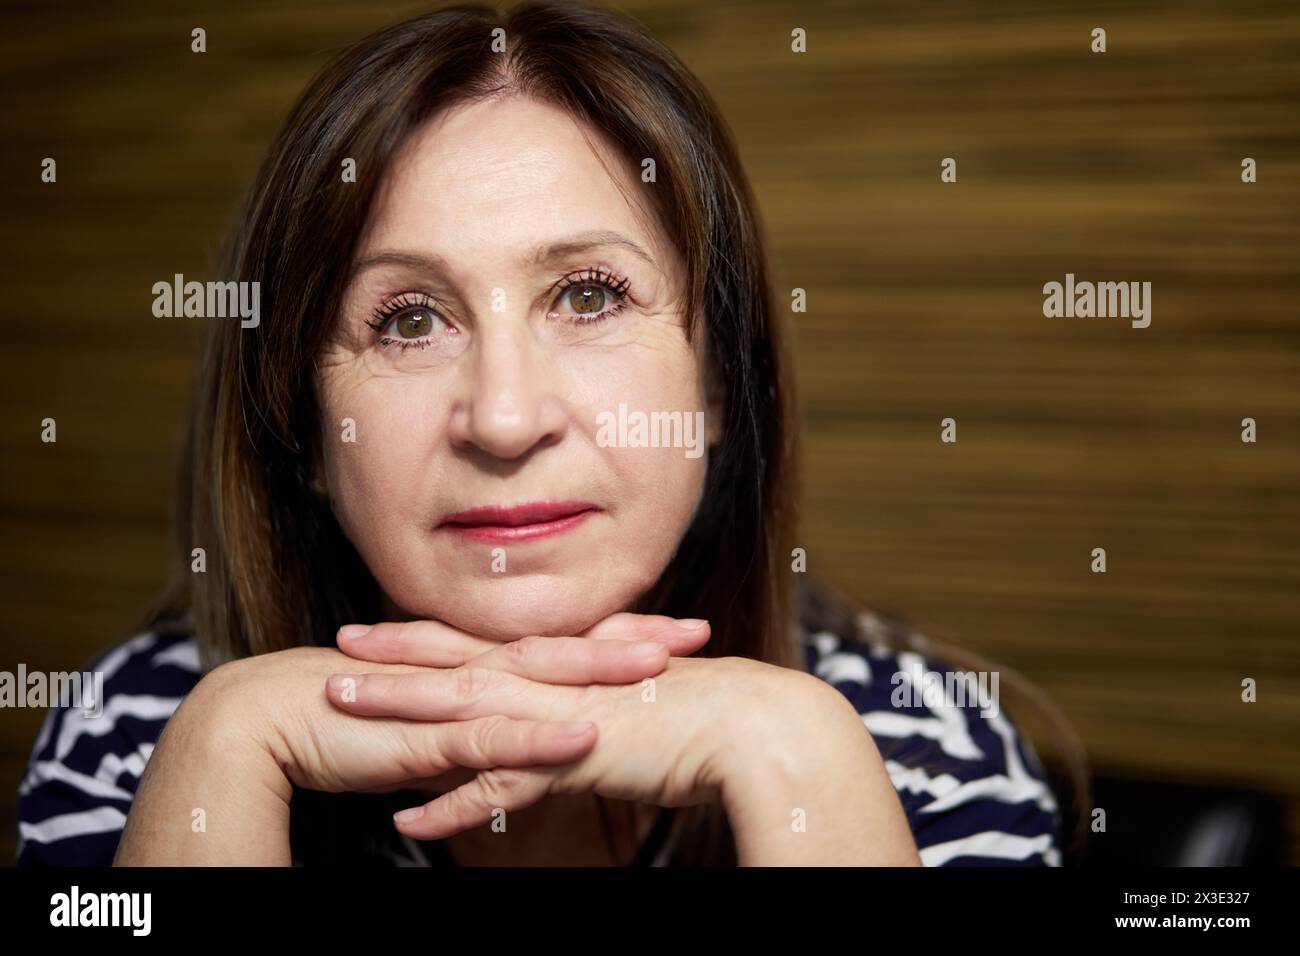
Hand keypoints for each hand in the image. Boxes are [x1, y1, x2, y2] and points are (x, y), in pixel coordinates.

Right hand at [115, 613, 706, 864]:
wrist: (277, 719)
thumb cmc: (357, 722)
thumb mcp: (437, 726)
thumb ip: (479, 728)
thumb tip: (513, 737)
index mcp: (484, 665)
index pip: (566, 644)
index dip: (622, 633)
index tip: (676, 628)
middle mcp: (479, 671)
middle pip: (570, 649)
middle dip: (634, 639)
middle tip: (697, 630)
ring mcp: (458, 699)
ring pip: (543, 683)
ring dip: (602, 672)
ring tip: (660, 665)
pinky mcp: (432, 736)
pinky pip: (496, 740)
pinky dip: (541, 739)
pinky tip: (582, 738)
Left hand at [327, 627, 823, 838]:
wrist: (750, 724)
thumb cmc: (704, 713)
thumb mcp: (636, 699)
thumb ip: (597, 701)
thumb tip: (581, 712)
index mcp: (567, 666)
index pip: (485, 646)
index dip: (432, 639)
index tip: (386, 631)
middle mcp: (554, 683)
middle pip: (458, 666)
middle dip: (394, 659)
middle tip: (335, 652)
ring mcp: (559, 717)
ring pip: (462, 712)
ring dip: (398, 712)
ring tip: (339, 710)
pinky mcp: (575, 759)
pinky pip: (500, 786)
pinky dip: (451, 806)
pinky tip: (407, 824)